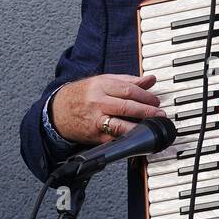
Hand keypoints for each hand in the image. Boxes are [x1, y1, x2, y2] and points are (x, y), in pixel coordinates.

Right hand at [51, 74, 165, 144]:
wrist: (58, 111)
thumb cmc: (83, 95)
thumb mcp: (103, 82)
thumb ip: (128, 81)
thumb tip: (150, 79)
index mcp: (101, 86)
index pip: (128, 90)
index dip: (146, 96)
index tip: (156, 100)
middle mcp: (98, 102)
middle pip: (127, 106)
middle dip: (147, 111)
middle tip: (160, 114)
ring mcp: (96, 120)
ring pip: (121, 125)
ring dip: (140, 127)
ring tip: (152, 127)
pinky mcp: (95, 136)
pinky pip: (115, 139)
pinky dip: (128, 139)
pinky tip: (138, 137)